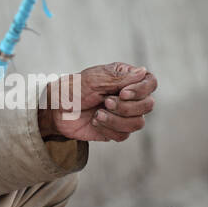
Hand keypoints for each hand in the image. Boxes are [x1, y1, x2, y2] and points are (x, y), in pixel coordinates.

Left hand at [38, 62, 156, 142]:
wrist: (56, 111)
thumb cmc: (73, 89)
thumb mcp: (93, 79)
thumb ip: (119, 78)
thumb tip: (143, 71)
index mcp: (126, 78)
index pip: (150, 82)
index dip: (141, 90)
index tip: (122, 93)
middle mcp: (129, 96)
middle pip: (148, 105)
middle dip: (126, 107)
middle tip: (105, 103)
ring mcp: (124, 114)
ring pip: (138, 123)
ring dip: (116, 120)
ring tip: (97, 115)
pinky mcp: (116, 130)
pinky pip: (124, 135)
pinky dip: (108, 129)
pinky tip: (95, 122)